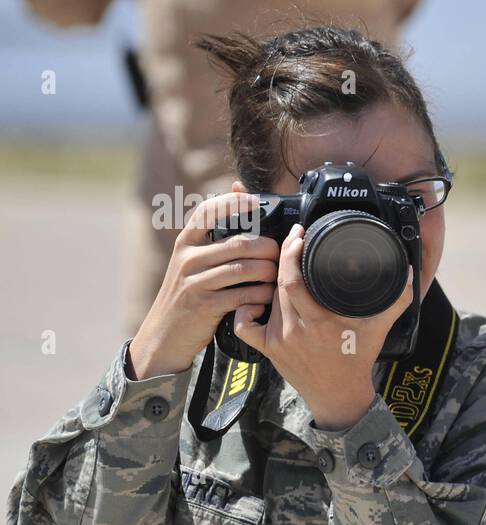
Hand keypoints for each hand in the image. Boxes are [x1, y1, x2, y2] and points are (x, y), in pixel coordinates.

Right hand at [128, 190, 277, 379]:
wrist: (165, 335)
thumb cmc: (189, 294)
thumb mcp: (193, 261)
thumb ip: (214, 233)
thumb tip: (237, 189)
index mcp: (186, 243)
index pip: (208, 211)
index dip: (234, 203)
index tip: (257, 203)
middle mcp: (188, 258)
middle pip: (239, 243)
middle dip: (268, 249)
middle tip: (280, 256)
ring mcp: (195, 282)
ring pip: (245, 269)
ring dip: (269, 273)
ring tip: (277, 277)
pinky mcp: (205, 306)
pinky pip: (243, 295)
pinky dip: (261, 296)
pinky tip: (266, 298)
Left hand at [233, 223, 414, 430]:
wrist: (339, 396)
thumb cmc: (357, 360)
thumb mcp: (380, 329)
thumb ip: (397, 299)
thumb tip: (409, 273)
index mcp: (321, 322)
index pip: (294, 280)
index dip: (292, 253)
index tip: (299, 235)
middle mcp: (296, 330)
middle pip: (279, 284)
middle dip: (284, 258)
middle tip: (293, 240)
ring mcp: (279, 340)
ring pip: (267, 299)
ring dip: (273, 280)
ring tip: (284, 266)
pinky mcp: (268, 349)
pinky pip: (244, 326)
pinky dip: (245, 311)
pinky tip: (256, 301)